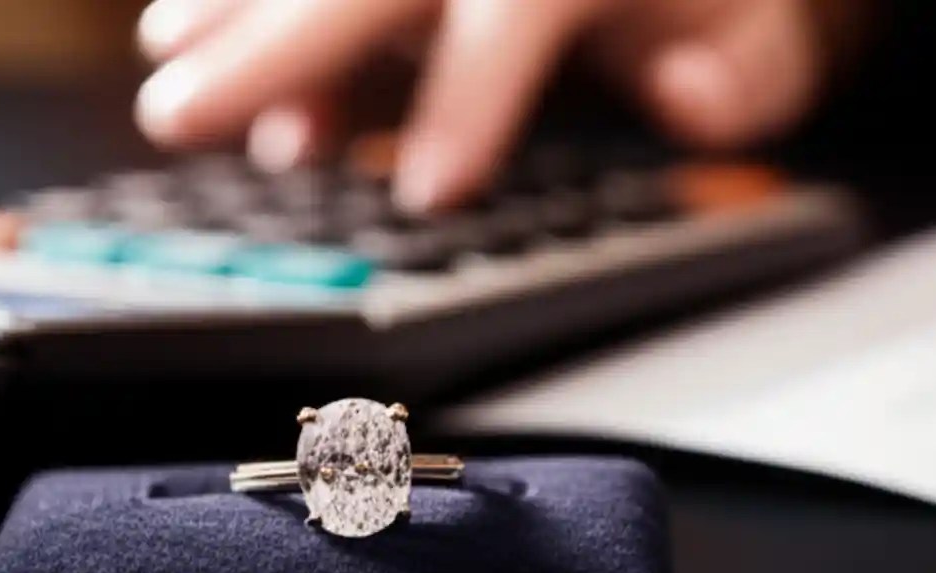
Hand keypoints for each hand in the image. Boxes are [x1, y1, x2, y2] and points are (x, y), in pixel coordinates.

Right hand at [133, 0, 828, 213]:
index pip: (518, 5)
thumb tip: (692, 94)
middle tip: (188, 113)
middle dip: (285, 43)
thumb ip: (747, 74)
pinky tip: (194, 18)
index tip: (427, 191)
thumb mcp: (766, 39)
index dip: (468, 98)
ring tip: (169, 61)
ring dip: (243, 5)